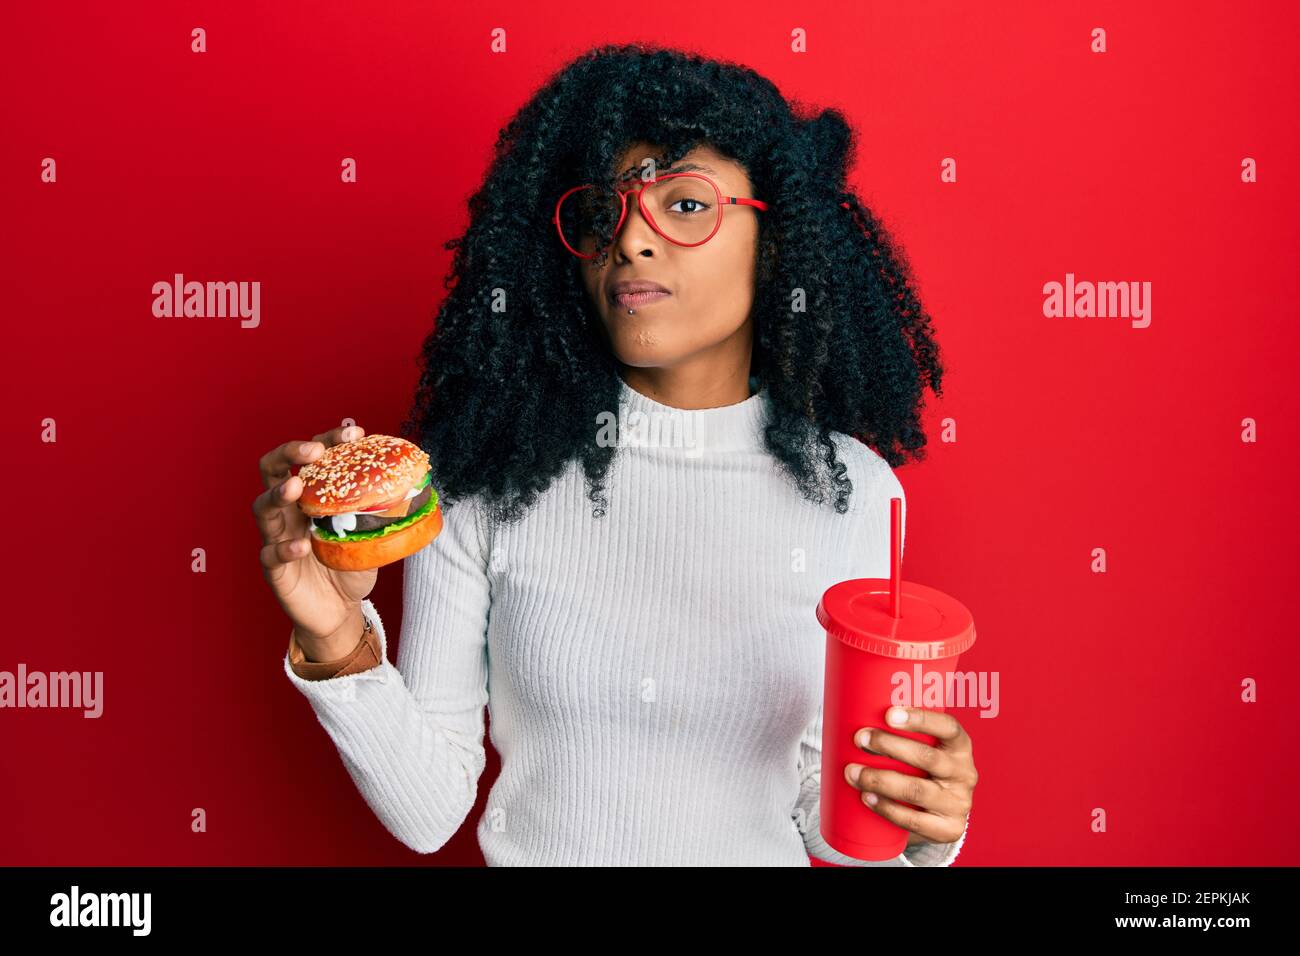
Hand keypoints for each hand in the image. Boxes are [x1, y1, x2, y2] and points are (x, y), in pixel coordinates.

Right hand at [253, 424, 378, 658]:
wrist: (339, 612)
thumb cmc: (350, 567)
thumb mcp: (370, 535)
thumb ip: (381, 513)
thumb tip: (417, 489)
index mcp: (310, 496)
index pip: (311, 458)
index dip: (328, 441)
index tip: (353, 433)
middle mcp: (288, 511)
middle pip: (272, 469)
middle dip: (290, 453)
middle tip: (313, 452)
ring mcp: (276, 537)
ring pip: (263, 507)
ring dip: (278, 494)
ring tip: (295, 488)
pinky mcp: (273, 569)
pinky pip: (270, 554)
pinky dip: (285, 548)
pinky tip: (301, 546)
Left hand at [843, 705, 975, 848]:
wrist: (939, 816)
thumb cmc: (922, 771)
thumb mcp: (924, 749)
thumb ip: (903, 732)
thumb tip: (855, 708)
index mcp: (960, 747)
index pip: (948, 727)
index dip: (921, 719)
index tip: (889, 714)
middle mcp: (964, 773)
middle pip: (927, 758)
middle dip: (889, 746)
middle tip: (860, 738)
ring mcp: (958, 803)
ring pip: (917, 790)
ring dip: (880, 779)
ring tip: (853, 772)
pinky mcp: (948, 829)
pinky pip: (915, 820)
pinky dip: (887, 808)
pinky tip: (867, 798)